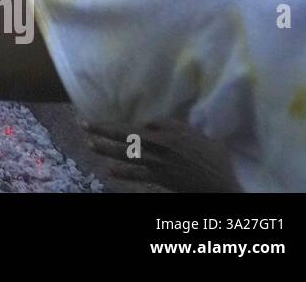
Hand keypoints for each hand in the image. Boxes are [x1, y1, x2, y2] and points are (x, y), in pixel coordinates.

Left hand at [86, 120, 239, 191]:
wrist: (220, 183)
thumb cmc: (213, 156)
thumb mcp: (196, 133)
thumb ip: (174, 126)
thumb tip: (151, 122)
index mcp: (169, 133)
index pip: (137, 125)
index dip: (117, 124)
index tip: (100, 121)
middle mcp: (160, 146)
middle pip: (125, 137)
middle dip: (104, 131)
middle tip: (85, 126)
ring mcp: (158, 163)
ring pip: (127, 155)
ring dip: (107, 150)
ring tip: (91, 145)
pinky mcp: (160, 177)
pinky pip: (138, 175)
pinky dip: (124, 173)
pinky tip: (110, 171)